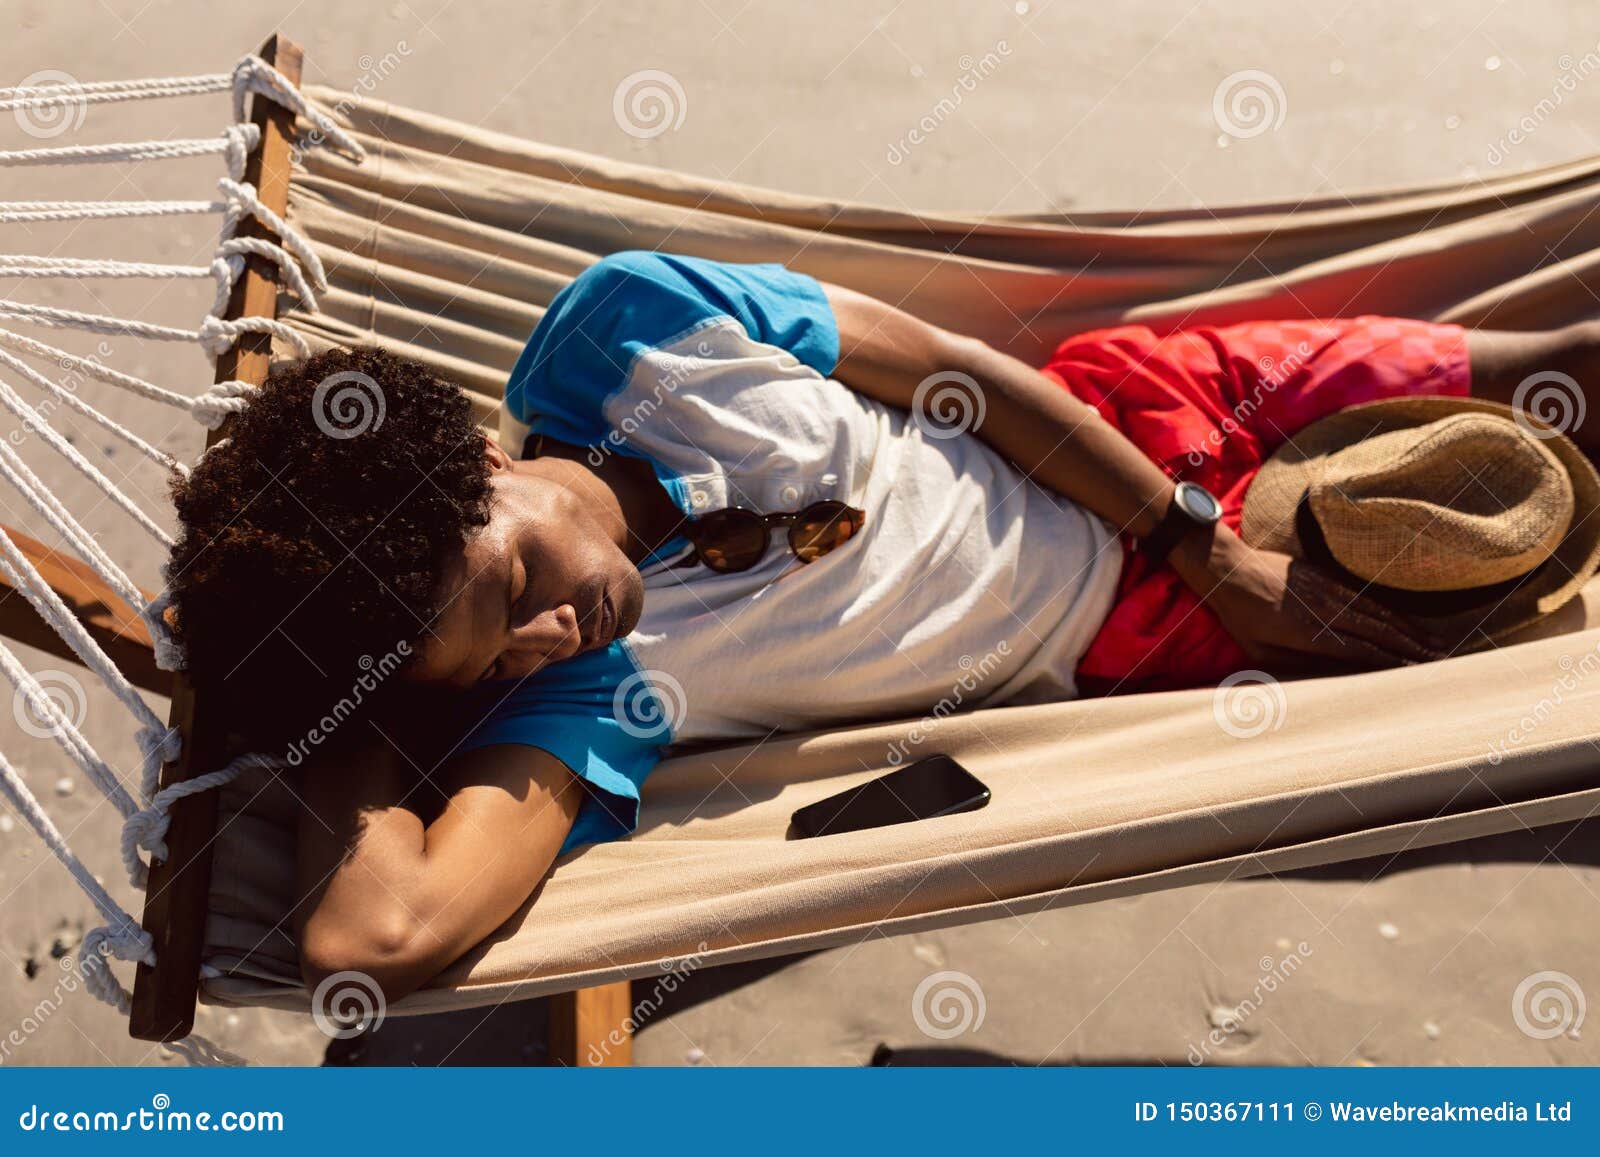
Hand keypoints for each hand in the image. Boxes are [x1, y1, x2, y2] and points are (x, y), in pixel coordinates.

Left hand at [1168, 525, 1451, 672]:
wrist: (1229, 568)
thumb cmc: (1240, 616)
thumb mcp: (1261, 652)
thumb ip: (1297, 667)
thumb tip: (1329, 682)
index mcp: (1310, 635)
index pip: (1362, 652)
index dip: (1391, 663)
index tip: (1417, 674)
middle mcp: (1327, 612)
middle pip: (1379, 632)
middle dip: (1411, 648)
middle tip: (1439, 661)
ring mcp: (1330, 592)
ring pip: (1377, 613)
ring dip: (1407, 629)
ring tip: (1432, 643)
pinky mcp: (1327, 578)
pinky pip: (1365, 598)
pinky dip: (1388, 611)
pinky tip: (1403, 621)